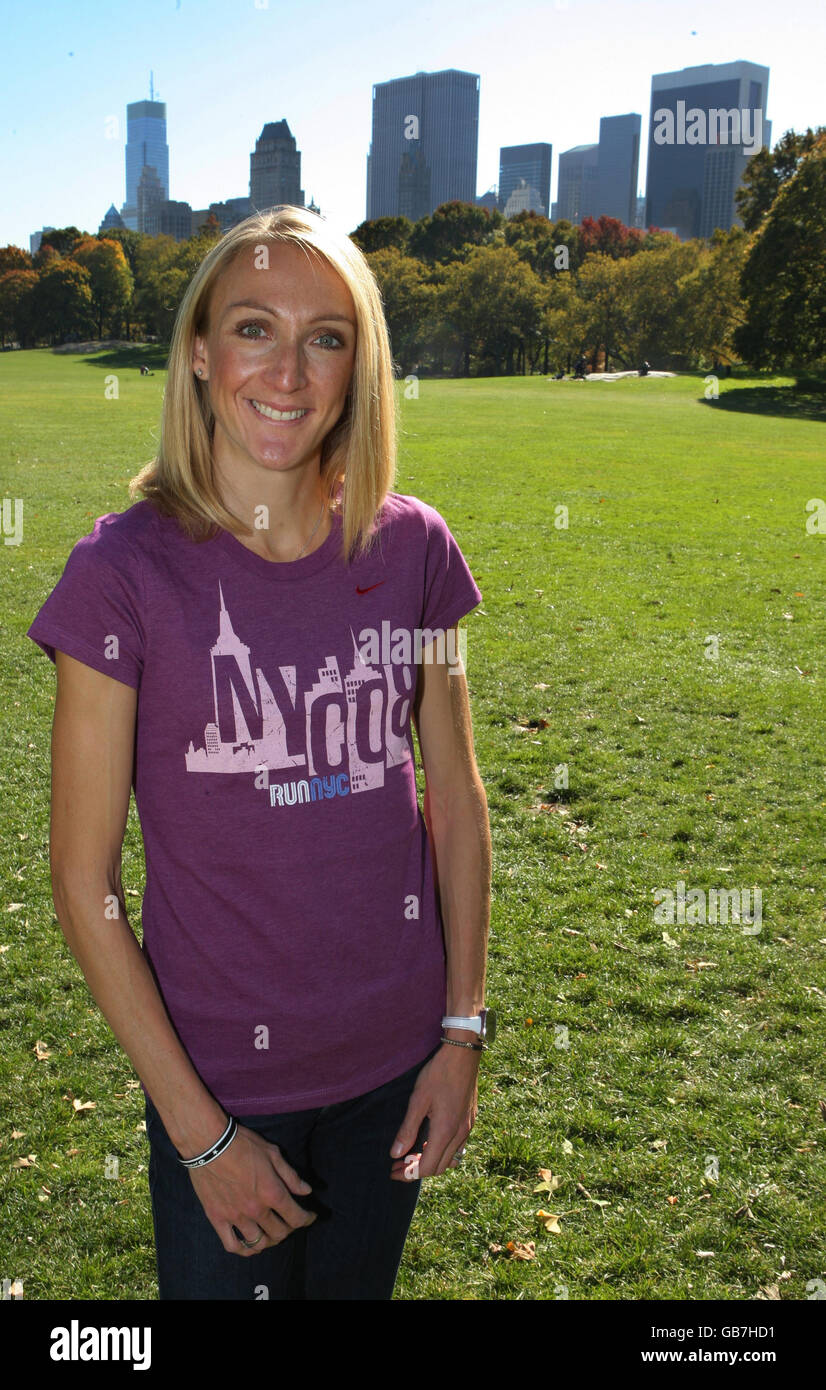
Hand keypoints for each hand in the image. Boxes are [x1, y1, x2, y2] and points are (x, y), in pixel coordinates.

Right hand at [188, 1122, 317, 1254]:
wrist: (209, 1143)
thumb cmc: (243, 1144)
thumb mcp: (272, 1153)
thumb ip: (290, 1176)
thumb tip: (306, 1191)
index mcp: (272, 1192)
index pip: (296, 1217)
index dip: (307, 1219)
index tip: (310, 1216)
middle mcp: (256, 1209)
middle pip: (279, 1233)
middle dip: (289, 1229)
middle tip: (290, 1222)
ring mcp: (235, 1217)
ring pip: (258, 1243)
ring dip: (269, 1241)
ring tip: (271, 1234)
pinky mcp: (217, 1218)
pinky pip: (232, 1245)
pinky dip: (244, 1250)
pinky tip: (249, 1244)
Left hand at [388, 1044, 479, 1180]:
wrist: (463, 1055)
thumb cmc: (438, 1074)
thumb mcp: (418, 1100)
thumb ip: (408, 1129)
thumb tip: (395, 1154)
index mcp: (445, 1131)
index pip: (428, 1167)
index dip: (408, 1174)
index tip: (393, 1171)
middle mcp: (460, 1134)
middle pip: (439, 1167)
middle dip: (417, 1170)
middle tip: (398, 1164)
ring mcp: (467, 1127)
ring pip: (450, 1159)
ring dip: (431, 1161)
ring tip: (412, 1155)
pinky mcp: (470, 1119)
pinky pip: (457, 1146)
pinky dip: (442, 1151)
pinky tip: (430, 1141)